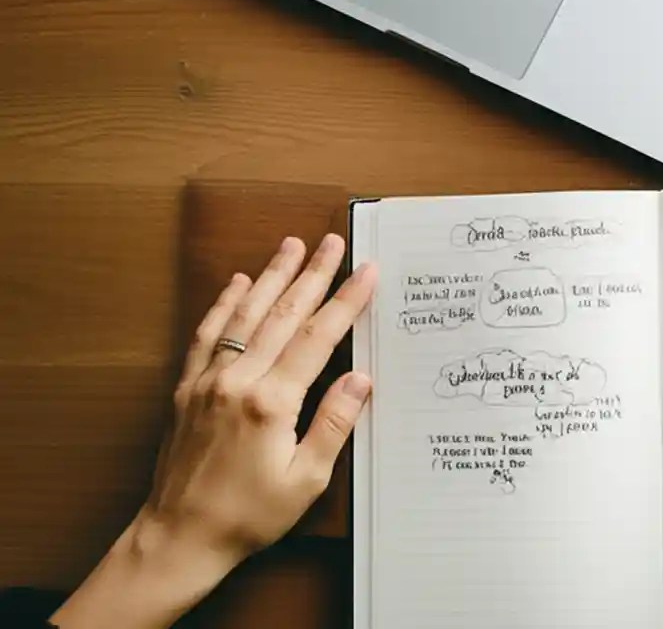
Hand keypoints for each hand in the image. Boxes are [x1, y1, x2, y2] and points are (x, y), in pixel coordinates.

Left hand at [51, 235, 376, 628]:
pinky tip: (237, 283)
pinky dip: (223, 305)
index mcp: (271, 403)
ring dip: (270, 277)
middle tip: (332, 242)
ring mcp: (207, 381)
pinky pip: (206, 335)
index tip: (366, 271)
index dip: (346, 301)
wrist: (179, 537)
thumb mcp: (306, 480)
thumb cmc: (249, 517)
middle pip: (282, 315)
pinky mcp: (186, 390)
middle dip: (311, 274)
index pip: (318, 338)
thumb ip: (334, 424)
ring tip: (290, 246)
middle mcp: (237, 381)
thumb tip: (360, 378)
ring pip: (244, 315)